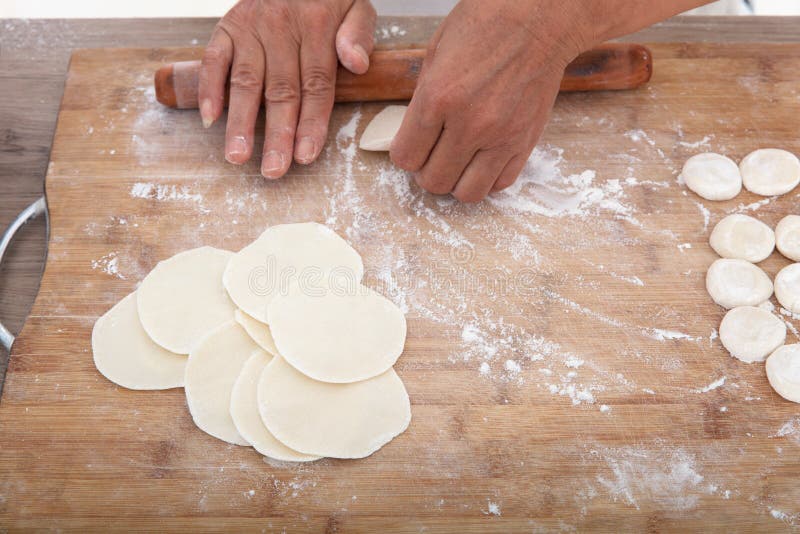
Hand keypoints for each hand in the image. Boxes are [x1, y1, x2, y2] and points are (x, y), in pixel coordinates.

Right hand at [199, 0, 376, 177]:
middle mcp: (281, 28)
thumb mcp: (355, 5)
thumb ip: (359, 33)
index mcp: (317, 26)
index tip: (305, 154)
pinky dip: (210, 88)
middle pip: (281, 91)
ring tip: (238, 155)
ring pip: (246, 81)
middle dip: (277, 134)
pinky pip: (214, 59)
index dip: (312, 123)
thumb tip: (358, 63)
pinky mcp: (228, 27)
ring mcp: (251, 28)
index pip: (316, 84)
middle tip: (273, 169)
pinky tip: (210, 118)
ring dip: (240, 121)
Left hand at [390, 0, 591, 201]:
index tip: (412, 145)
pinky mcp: (525, 142)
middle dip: (426, 171)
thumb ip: (422, 99)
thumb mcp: (436, 54)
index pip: (406, 157)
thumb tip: (414, 133)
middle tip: (432, 155)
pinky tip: (482, 159)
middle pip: (433, 181)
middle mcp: (470, 124)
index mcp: (439, 98)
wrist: (540, 19)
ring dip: (456, 182)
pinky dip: (486, 179)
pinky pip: (499, 184)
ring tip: (457, 162)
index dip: (405, 154)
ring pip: (466, 193)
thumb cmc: (487, 25)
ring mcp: (501, 137)